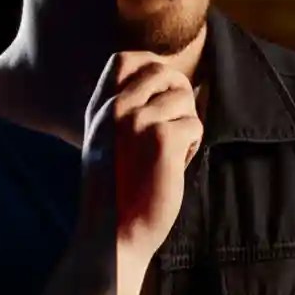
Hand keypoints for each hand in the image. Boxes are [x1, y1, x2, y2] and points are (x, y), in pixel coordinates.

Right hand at [78, 52, 203, 270]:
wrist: (114, 235)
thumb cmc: (115, 194)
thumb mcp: (105, 143)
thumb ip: (123, 112)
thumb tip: (170, 83)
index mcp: (99, 108)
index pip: (124, 59)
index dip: (151, 66)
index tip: (162, 92)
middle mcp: (115, 108)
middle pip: (163, 71)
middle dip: (180, 94)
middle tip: (178, 124)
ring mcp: (138, 122)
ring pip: (185, 98)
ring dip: (186, 125)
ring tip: (171, 154)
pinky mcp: (162, 140)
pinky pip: (195, 124)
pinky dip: (192, 146)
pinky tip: (176, 167)